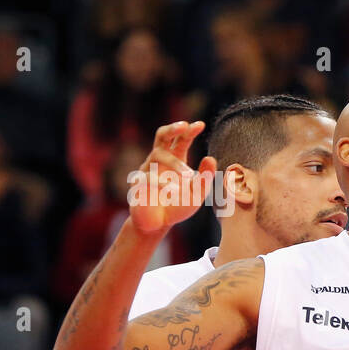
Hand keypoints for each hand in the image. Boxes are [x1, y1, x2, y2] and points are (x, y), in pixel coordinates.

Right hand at [129, 121, 216, 235]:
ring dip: (175, 164)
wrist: (158, 224)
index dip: (188, 131)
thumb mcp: (197, 193)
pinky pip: (148, 177)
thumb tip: (210, 158)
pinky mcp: (137, 182)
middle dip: (173, 128)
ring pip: (158, 155)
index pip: (180, 140)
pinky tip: (173, 191)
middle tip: (185, 126)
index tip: (200, 124)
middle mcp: (159, 160)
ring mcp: (146, 169)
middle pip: (162, 136)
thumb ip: (205, 178)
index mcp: (174, 160)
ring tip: (189, 177)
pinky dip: (162, 183)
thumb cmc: (178, 206)